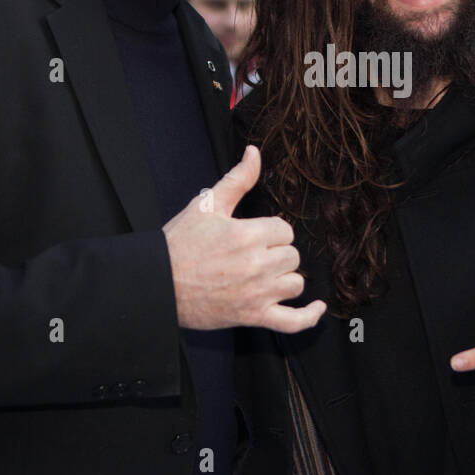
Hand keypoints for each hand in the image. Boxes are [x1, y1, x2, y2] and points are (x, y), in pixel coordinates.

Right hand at [163, 145, 325, 332]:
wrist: (157, 285)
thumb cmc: (179, 245)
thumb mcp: (206, 205)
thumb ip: (237, 179)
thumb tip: (254, 153)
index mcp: (247, 235)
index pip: (285, 230)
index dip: (271, 232)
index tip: (253, 236)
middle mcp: (256, 265)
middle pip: (292, 256)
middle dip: (276, 253)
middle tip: (252, 255)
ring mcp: (256, 294)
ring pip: (295, 283)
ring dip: (284, 278)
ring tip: (263, 275)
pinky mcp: (252, 317)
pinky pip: (293, 322)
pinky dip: (309, 317)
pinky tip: (317, 308)